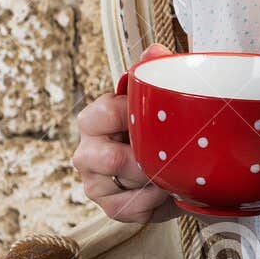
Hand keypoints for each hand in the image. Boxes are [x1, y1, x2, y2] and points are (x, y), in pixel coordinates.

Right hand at [73, 43, 179, 222]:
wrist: (173, 174)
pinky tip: (165, 191)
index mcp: (94, 119)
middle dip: (143, 158)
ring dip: (151, 177)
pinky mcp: (109, 207)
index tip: (159, 119)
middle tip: (166, 153)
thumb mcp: (156, 105)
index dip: (135, 116)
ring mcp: (93, 181)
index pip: (105, 112)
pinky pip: (129, 207)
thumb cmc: (158, 134)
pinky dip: (153, 201)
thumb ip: (153, 75)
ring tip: (168, 170)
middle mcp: (86, 150)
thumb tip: (156, 51)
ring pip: (121, 182)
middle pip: (106, 158)